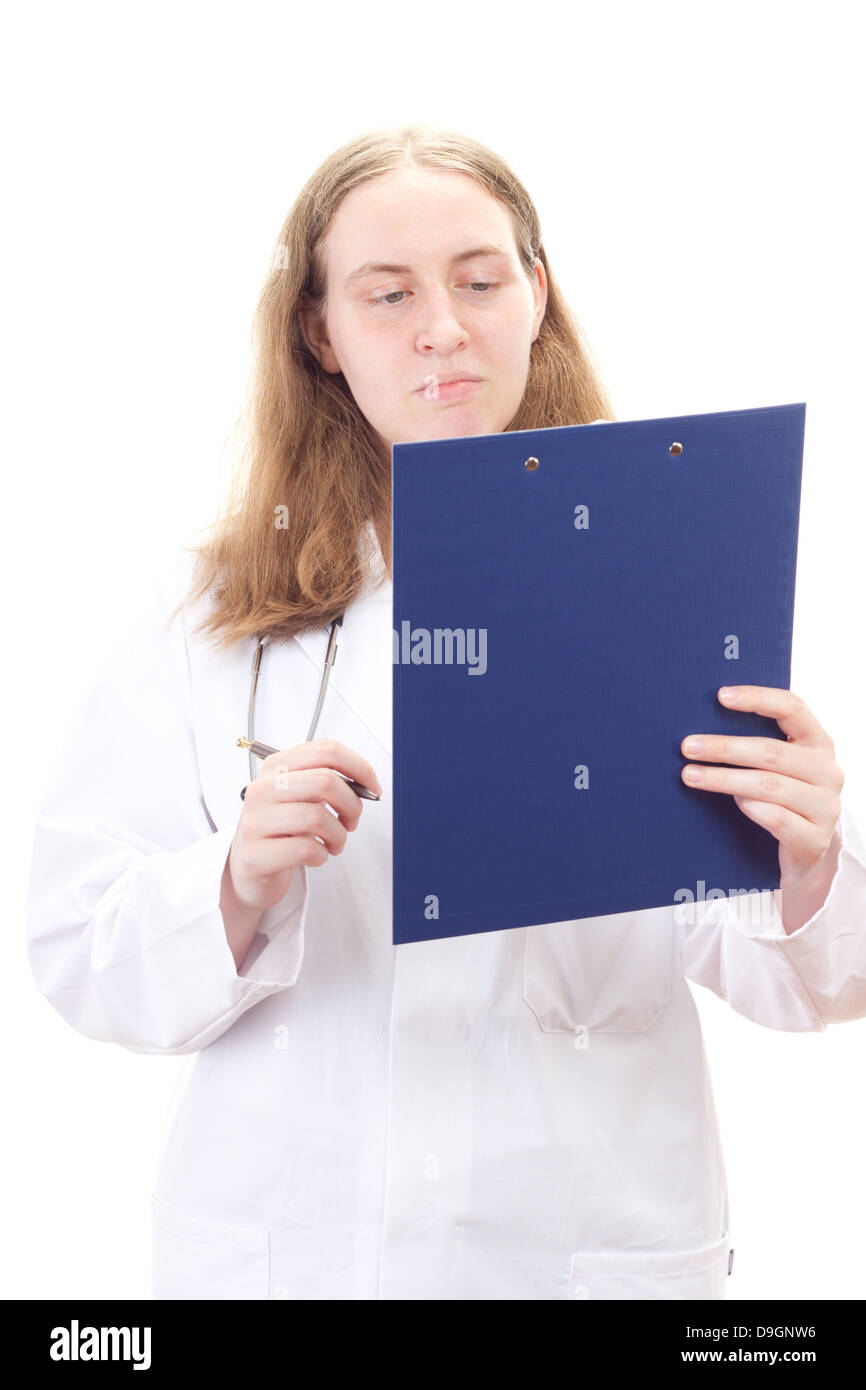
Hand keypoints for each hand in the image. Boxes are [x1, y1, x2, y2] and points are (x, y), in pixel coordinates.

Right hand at [228, 737, 382, 912]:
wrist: (247, 868)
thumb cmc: (282, 829)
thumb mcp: (300, 796)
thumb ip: (327, 783)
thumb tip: (366, 785)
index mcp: (275, 767)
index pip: (325, 750)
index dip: (358, 767)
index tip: (372, 787)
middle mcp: (262, 789)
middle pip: (325, 782)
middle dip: (352, 805)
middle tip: (351, 821)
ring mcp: (255, 822)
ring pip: (317, 817)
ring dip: (338, 836)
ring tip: (334, 843)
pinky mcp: (255, 855)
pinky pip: (305, 849)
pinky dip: (321, 855)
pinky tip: (316, 856)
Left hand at [680, 685, 844, 879]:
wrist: (806, 850)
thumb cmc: (781, 798)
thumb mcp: (779, 767)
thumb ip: (759, 746)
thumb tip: (703, 729)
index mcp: (818, 742)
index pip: (793, 709)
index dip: (758, 697)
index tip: (721, 695)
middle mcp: (828, 771)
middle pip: (771, 752)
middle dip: (724, 748)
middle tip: (688, 746)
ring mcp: (825, 806)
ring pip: (769, 786)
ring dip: (725, 779)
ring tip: (690, 775)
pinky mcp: (815, 838)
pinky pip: (777, 818)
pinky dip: (751, 808)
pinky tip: (733, 802)